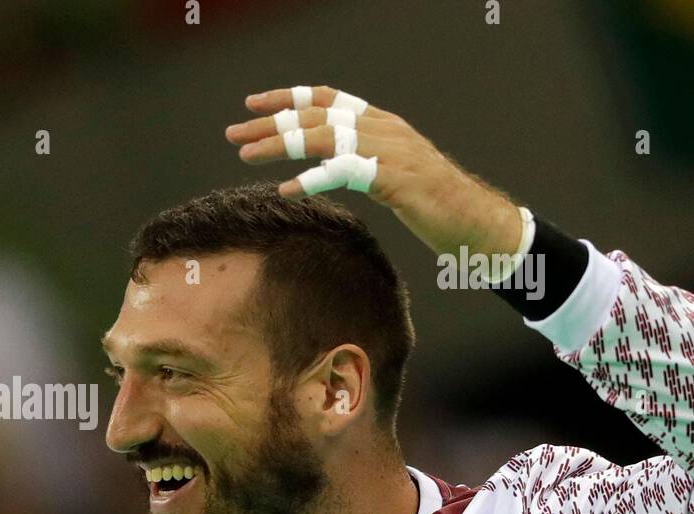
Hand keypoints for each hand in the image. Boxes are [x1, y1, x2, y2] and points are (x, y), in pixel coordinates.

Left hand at [225, 85, 522, 259]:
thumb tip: (324, 164)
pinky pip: (343, 172)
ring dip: (281, 144)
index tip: (253, 104)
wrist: (474, 219)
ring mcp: (389, 151)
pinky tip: (286, 189)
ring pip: (324, 138)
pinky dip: (312, 178)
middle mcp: (382, 128)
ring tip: (247, 154)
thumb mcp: (389, 172)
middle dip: (271, 123)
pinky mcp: (393, 178)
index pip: (327, 100)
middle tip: (234, 134)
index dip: (288, 98)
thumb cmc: (432, 202)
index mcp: (380, 123)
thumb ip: (359, 160)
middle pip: (316, 117)